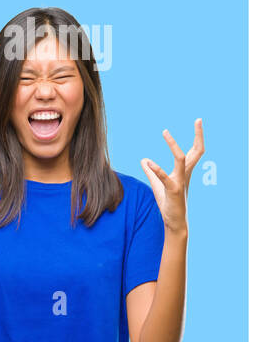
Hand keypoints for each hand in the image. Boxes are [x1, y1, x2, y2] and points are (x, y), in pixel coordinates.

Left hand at [140, 119, 203, 233]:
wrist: (174, 221)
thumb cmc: (168, 202)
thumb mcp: (157, 184)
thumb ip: (151, 172)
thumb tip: (143, 160)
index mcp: (184, 171)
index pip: (194, 150)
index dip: (198, 136)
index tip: (198, 121)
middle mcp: (185, 173)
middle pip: (197, 151)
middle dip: (198, 135)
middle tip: (198, 119)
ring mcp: (181, 181)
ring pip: (181, 160)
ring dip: (173, 145)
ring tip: (165, 132)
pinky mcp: (173, 191)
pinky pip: (165, 178)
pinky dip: (157, 170)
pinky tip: (148, 162)